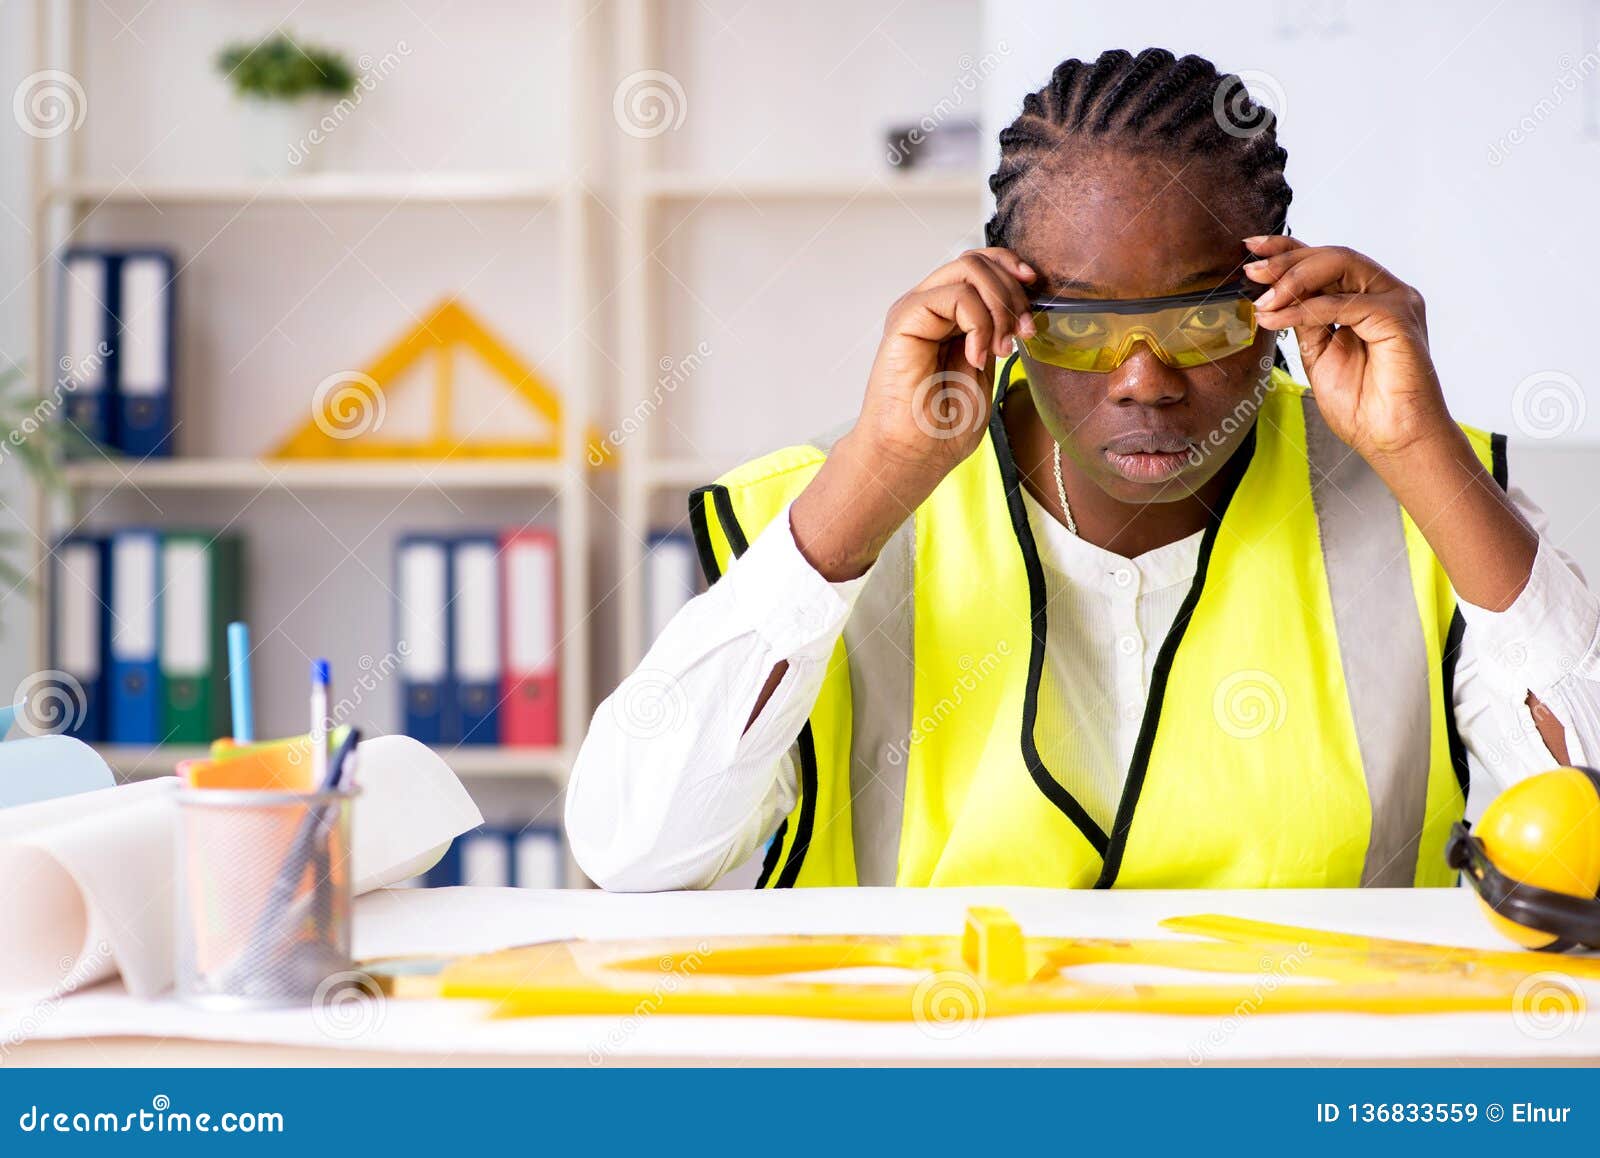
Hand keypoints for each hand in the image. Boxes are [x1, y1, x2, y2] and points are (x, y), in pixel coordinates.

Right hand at [792, 248, 1036, 579]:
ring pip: (969, 269)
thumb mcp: (985, 366)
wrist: (912, 455)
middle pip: (979, 261)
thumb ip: (995, 329)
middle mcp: (929, 306)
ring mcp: (916, 310)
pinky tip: (976, 356)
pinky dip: (979, 322)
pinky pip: (954, 296)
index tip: (1035, 298)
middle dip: (1013, 293)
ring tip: (1000, 348)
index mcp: (947, 314)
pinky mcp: (905, 320)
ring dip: (999, 306)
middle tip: (1021, 335)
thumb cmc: (942, 424)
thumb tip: (1019, 302)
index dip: (1013, 270)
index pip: (982, 264)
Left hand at [1243, 236, 1454, 461]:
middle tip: (1253, 273)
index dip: (1288, 249)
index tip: (1251, 249)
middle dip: (1286, 260)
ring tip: (1264, 300)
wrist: (1391, 439)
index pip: (1326, 260)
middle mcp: (1385, 294)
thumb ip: (1304, 320)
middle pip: (1333, 255)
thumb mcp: (1317, 353)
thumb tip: (1274, 295)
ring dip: (1295, 278)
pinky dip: (1307, 308)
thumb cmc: (1362, 405)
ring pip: (1342, 265)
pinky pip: (1346, 302)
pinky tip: (1279, 318)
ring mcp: (1396, 302)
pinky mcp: (1399, 318)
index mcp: (1367, 299)